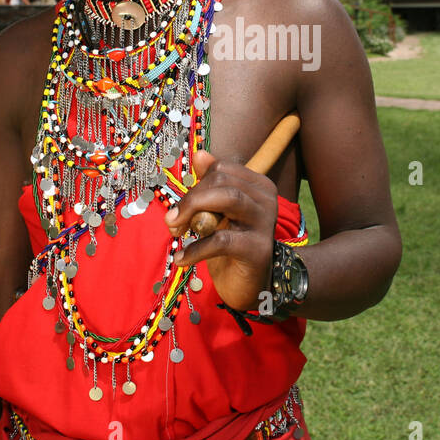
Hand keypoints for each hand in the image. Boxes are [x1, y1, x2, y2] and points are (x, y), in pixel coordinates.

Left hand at [163, 149, 276, 311]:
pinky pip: (222, 240)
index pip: (222, 168)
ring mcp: (265, 223)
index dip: (196, 184)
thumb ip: (211, 184)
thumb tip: (199, 155)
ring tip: (176, 232)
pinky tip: (182, 259)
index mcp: (258, 185)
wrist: (251, 284)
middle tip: (173, 221)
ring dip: (193, 213)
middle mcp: (266, 199)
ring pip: (227, 199)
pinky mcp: (258, 249)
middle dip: (191, 198)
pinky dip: (196, 249)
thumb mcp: (219, 212)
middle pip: (223, 180)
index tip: (181, 208)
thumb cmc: (233, 244)